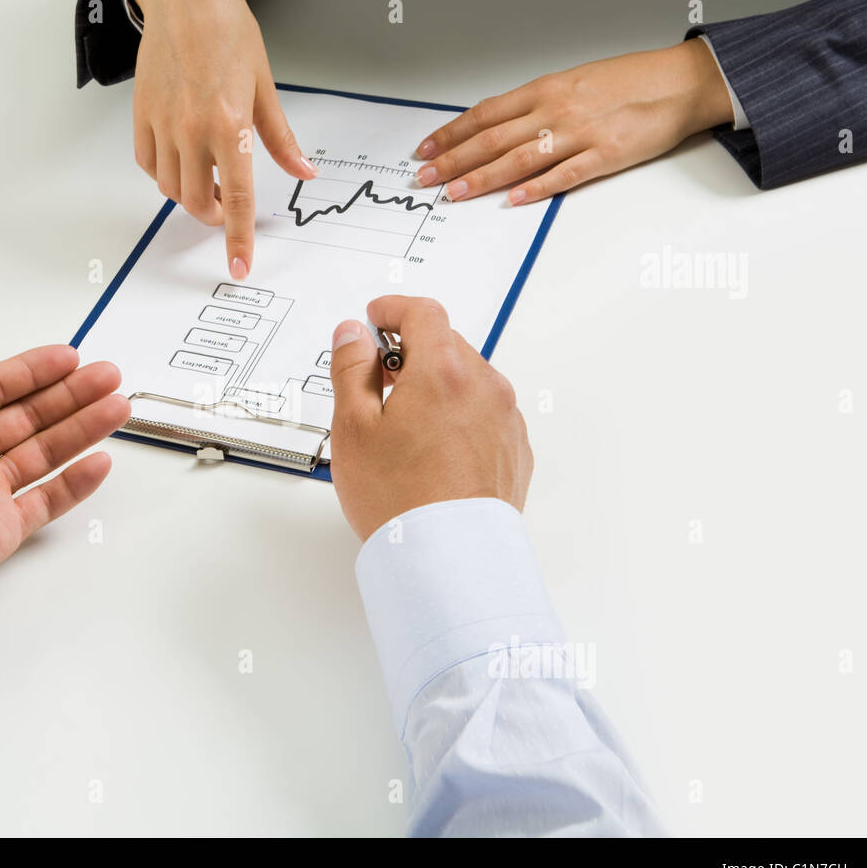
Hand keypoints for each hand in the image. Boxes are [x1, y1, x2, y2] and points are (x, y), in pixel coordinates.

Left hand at [0, 294, 130, 606]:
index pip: (0, 386)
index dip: (36, 370)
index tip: (70, 356)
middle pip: (33, 415)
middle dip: (73, 395)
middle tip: (108, 377)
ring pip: (47, 453)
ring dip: (83, 429)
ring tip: (117, 409)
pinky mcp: (2, 528)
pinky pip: (49, 501)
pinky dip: (77, 483)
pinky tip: (99, 461)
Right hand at [130, 0, 316, 278]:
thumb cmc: (227, 31)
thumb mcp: (265, 87)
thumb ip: (281, 138)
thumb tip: (303, 170)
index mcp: (230, 126)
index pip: (237, 199)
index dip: (238, 239)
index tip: (238, 265)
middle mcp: (193, 130)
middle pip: (196, 202)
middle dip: (213, 216)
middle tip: (226, 207)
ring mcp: (163, 124)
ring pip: (169, 188)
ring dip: (188, 196)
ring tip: (205, 180)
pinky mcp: (141, 115)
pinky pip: (148, 163)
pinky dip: (162, 173)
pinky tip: (179, 161)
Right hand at [327, 297, 532, 540]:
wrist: (449, 558)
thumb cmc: (400, 498)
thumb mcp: (352, 427)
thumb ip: (351, 369)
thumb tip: (353, 335)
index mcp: (443, 371)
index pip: (422, 313)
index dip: (393, 309)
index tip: (376, 318)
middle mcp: (485, 386)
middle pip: (447, 345)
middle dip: (412, 352)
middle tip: (379, 377)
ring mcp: (506, 419)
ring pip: (469, 381)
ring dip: (438, 385)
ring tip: (405, 424)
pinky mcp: (515, 451)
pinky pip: (486, 415)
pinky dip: (460, 417)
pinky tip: (433, 450)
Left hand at [412, 39, 733, 205]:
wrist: (680, 81)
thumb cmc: (627, 82)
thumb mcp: (572, 82)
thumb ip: (535, 106)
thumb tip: (495, 127)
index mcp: (545, 90)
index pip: (484, 114)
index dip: (450, 133)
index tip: (425, 149)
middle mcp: (556, 110)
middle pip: (492, 139)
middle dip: (453, 160)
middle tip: (425, 179)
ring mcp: (580, 133)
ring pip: (519, 158)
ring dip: (482, 178)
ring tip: (455, 194)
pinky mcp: (606, 155)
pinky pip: (564, 175)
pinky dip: (536, 189)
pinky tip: (512, 200)